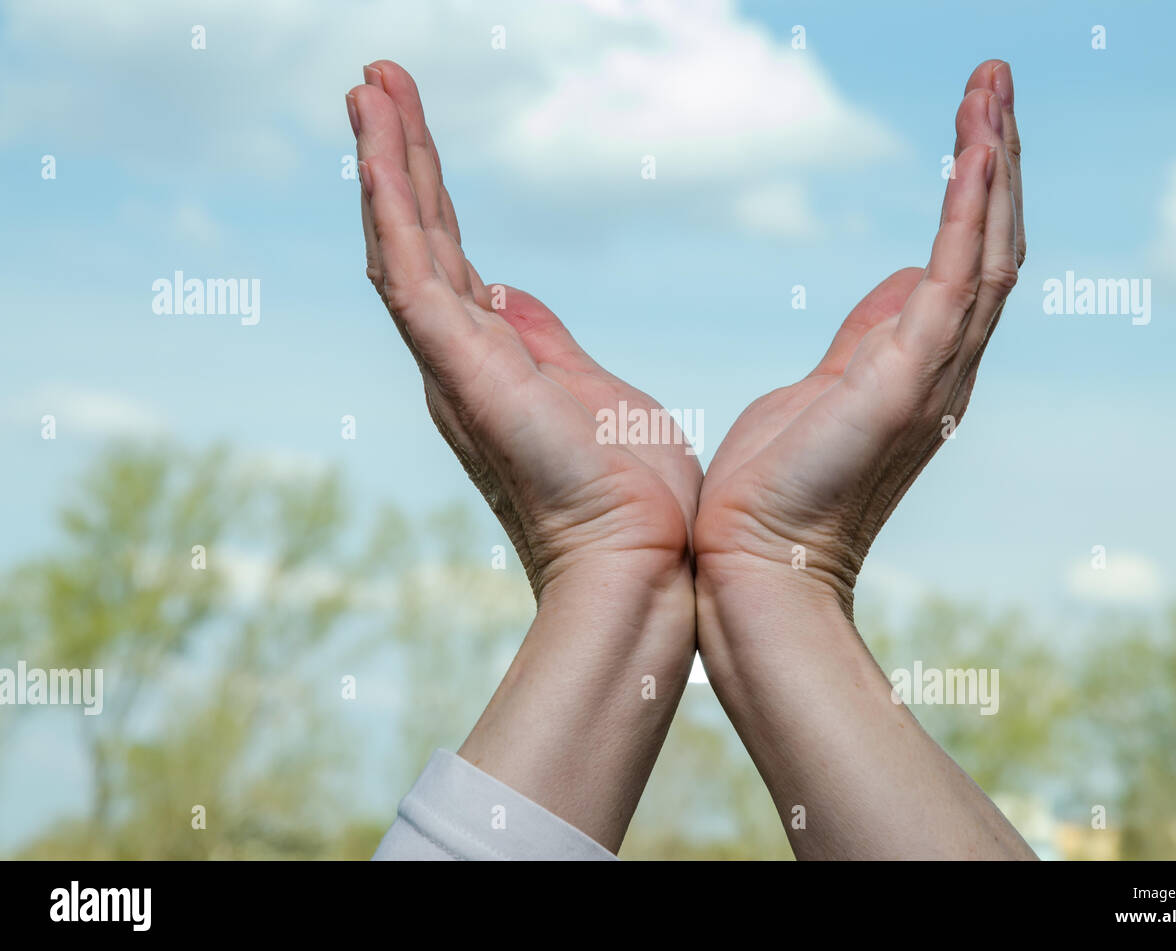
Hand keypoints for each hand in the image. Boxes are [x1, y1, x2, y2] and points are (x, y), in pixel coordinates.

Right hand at [347, 61, 701, 601]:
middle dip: (397, 155)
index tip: (410, 123)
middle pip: (418, 237)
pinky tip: (380, 154)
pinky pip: (414, 280)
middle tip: (375, 79)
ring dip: (386, 164)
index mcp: (493, 359)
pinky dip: (394, 214)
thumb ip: (544, 338)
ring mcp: (455, 366)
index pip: (450, 254)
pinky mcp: (463, 375)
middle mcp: (460, 359)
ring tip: (369, 88)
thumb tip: (510, 293)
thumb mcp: (589, 388)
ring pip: (404, 246)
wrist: (644, 560)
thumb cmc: (630, 491)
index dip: (426, 186)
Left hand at [695, 60, 1023, 619]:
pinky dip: (970, 211)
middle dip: (995, 160)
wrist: (751, 561)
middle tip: (992, 82)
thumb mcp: (824, 387)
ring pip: (987, 252)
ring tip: (991, 88)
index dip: (975, 192)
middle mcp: (942, 367)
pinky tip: (978, 148)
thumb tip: (903, 282)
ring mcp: (931, 375)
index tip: (976, 125)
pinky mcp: (905, 381)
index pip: (965, 261)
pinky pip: (958, 280)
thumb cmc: (774, 486)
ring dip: (993, 166)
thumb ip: (867, 335)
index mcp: (917, 365)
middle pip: (990, 245)